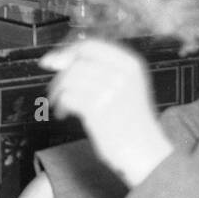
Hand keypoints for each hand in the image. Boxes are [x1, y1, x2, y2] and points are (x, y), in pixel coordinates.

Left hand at [41, 39, 173, 187]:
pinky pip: (68, 97)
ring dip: (58, 92)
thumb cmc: (130, 120)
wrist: (146, 152)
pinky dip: (61, 105)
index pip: (90, 45)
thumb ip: (97, 69)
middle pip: (77, 62)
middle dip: (60, 75)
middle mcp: (122, 73)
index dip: (68, 52)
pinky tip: (64, 114)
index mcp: (130, 63)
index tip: (52, 61)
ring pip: (70, 78)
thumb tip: (54, 58)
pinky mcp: (99, 109)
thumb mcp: (123, 85)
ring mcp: (112, 90)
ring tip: (60, 104)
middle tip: (54, 91)